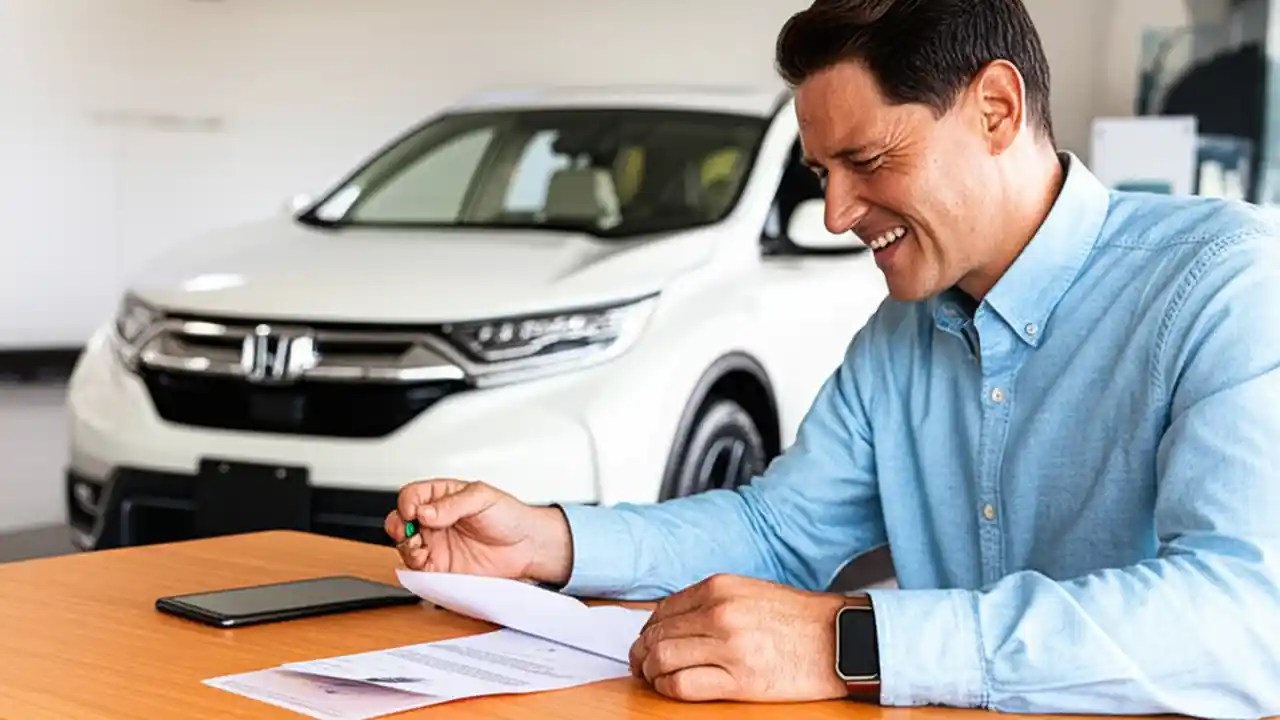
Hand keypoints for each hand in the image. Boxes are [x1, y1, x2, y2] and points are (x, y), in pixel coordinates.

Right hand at [384, 479, 572, 583]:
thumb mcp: (482, 498)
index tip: (415, 511)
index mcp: (442, 496)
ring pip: (405, 544)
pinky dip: (414, 565)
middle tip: (408, 529)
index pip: (412, 495)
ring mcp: (436, 543)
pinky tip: (424, 559)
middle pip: (400, 520)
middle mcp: (435, 520)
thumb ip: (452, 504)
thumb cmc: (509, 516)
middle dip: (398, 524)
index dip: (408, 502)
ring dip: (405, 545)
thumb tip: (425, 511)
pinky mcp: (441, 566)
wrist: (527, 546)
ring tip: (420, 546)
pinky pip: (418, 568)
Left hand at [628, 574, 847, 702]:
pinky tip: (672, 688)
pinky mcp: (739, 680)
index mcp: (720, 587)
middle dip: (642, 653)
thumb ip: (711, 602)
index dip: (647, 629)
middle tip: (641, 664)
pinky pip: (683, 686)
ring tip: (655, 677)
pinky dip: (668, 689)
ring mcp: (729, 647)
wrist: (840, 640)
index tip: (646, 641)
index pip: (662, 609)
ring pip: (663, 660)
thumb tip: (672, 621)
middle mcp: (720, 613)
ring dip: (651, 672)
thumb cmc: (799, 618)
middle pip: (657, 635)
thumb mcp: (750, 592)